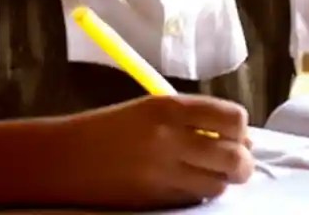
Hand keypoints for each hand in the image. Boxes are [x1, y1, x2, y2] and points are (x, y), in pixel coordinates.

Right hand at [58, 94, 253, 209]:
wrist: (65, 158)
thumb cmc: (111, 128)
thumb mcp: (152, 109)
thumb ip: (193, 117)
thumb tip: (239, 134)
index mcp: (170, 108)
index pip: (232, 118)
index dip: (242, 129)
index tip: (238, 134)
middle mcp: (171, 140)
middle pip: (234, 157)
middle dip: (243, 162)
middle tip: (237, 162)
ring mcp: (163, 173)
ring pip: (219, 185)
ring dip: (221, 181)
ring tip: (209, 173)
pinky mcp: (156, 200)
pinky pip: (194, 200)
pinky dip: (199, 194)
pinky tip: (187, 184)